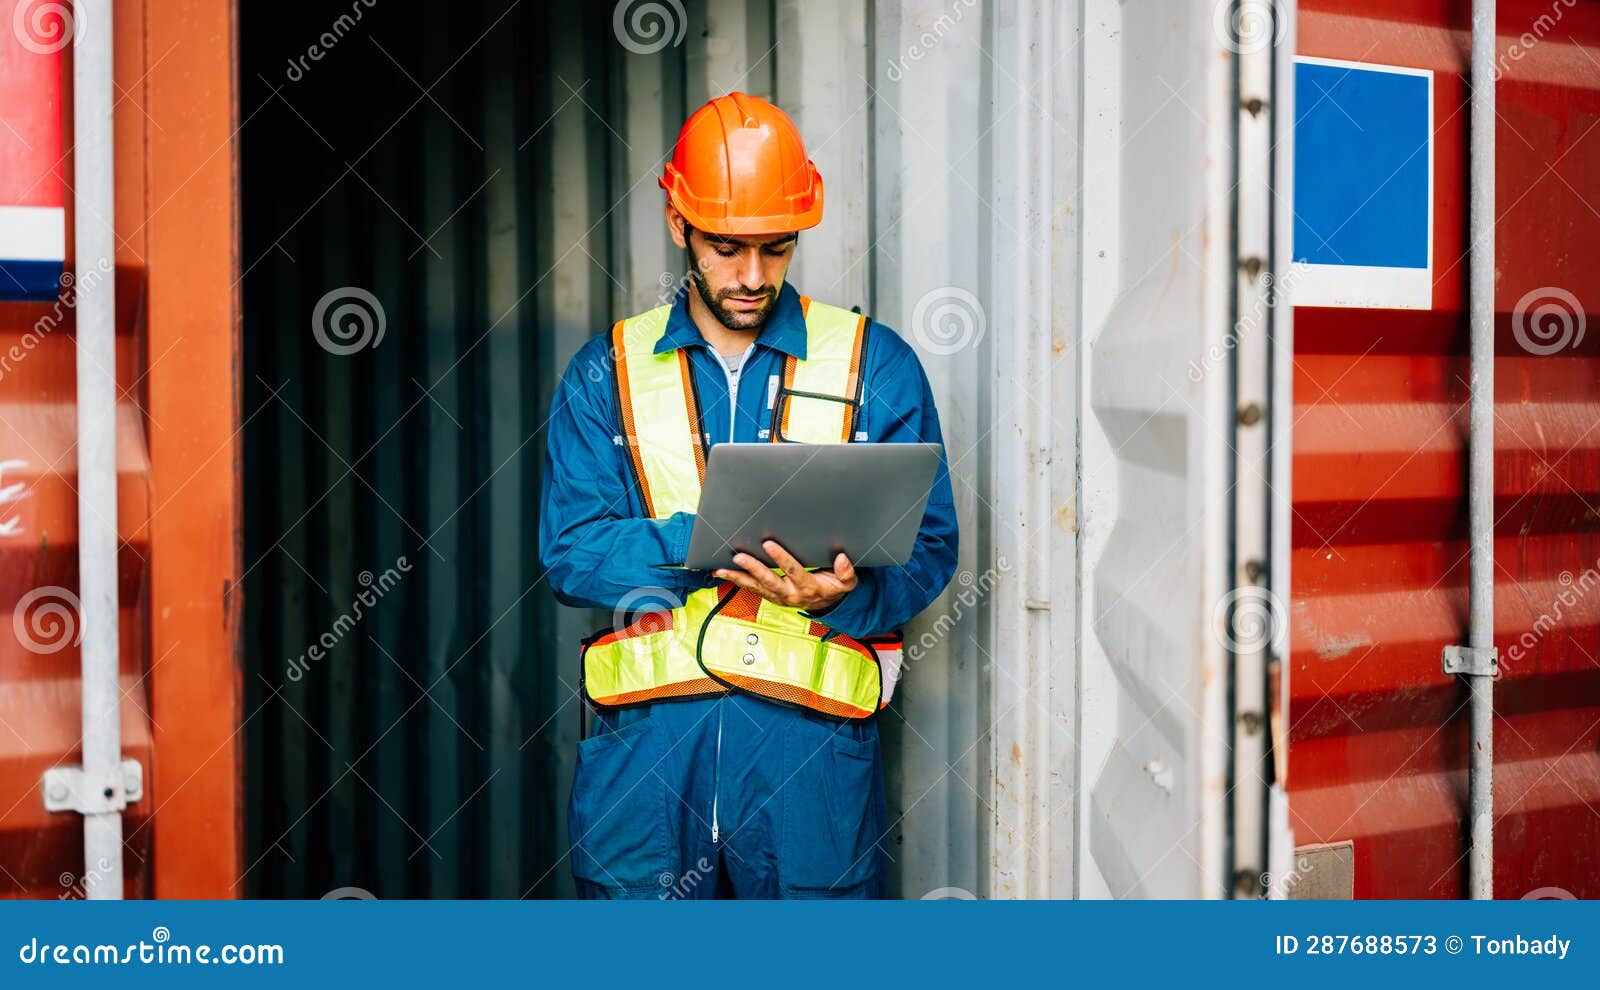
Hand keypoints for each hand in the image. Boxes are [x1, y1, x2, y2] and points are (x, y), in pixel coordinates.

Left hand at [714, 540, 856, 612]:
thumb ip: (846, 573)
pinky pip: (752, 589)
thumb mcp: (847, 583)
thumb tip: (842, 559)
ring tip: (721, 569)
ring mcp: (778, 596)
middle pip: (769, 580)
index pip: (793, 571)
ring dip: (738, 578)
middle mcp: (791, 594)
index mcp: (808, 588)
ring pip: (756, 587)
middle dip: (753, 568)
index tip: (769, 544)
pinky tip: (724, 573)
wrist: (827, 605)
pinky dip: (738, 581)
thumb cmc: (833, 589)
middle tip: (740, 557)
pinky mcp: (771, 596)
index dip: (781, 558)